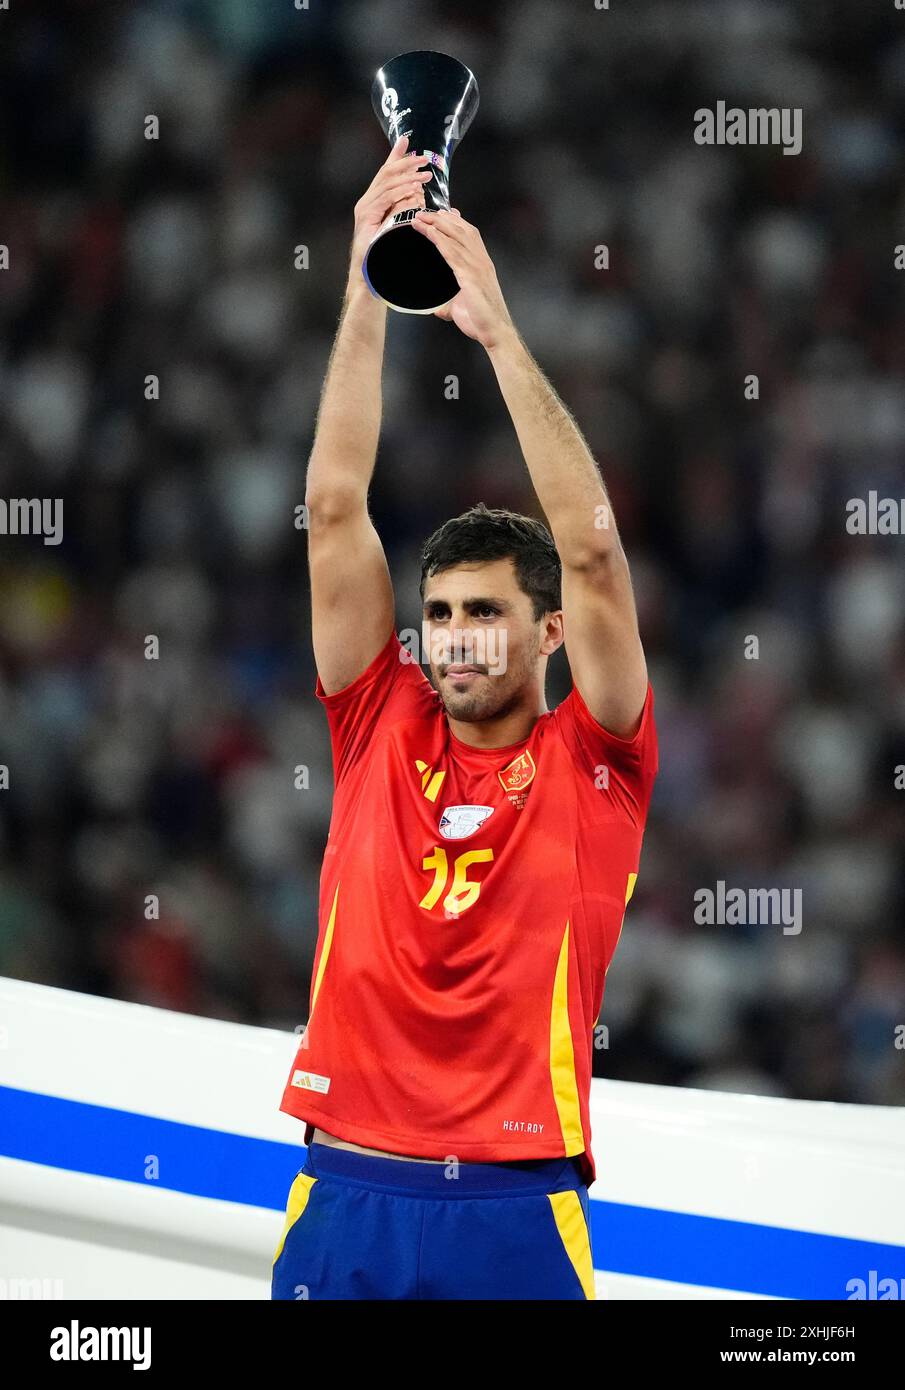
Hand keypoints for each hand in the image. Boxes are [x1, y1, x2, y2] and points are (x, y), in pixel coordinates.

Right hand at [349, 134, 432, 278]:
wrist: (371, 278)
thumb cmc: (386, 256)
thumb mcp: (400, 227)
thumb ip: (407, 210)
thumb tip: (421, 196)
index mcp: (375, 202)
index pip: (386, 173)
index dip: (396, 156)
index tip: (408, 141)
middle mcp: (367, 202)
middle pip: (386, 173)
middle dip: (405, 163)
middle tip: (424, 159)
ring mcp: (365, 209)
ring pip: (386, 184)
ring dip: (408, 177)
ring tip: (425, 176)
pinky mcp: (365, 218)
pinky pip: (384, 199)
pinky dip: (400, 192)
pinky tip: (413, 190)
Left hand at [411, 209, 514, 350]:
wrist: (494, 332)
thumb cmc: (482, 320)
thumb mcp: (462, 306)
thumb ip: (450, 302)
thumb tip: (437, 308)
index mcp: (482, 264)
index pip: (469, 234)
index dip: (455, 221)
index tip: (440, 213)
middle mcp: (481, 261)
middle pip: (461, 230)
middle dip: (441, 218)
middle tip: (423, 212)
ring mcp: (477, 267)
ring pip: (456, 237)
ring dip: (436, 225)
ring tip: (420, 218)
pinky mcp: (471, 277)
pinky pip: (453, 253)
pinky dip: (440, 240)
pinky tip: (430, 232)